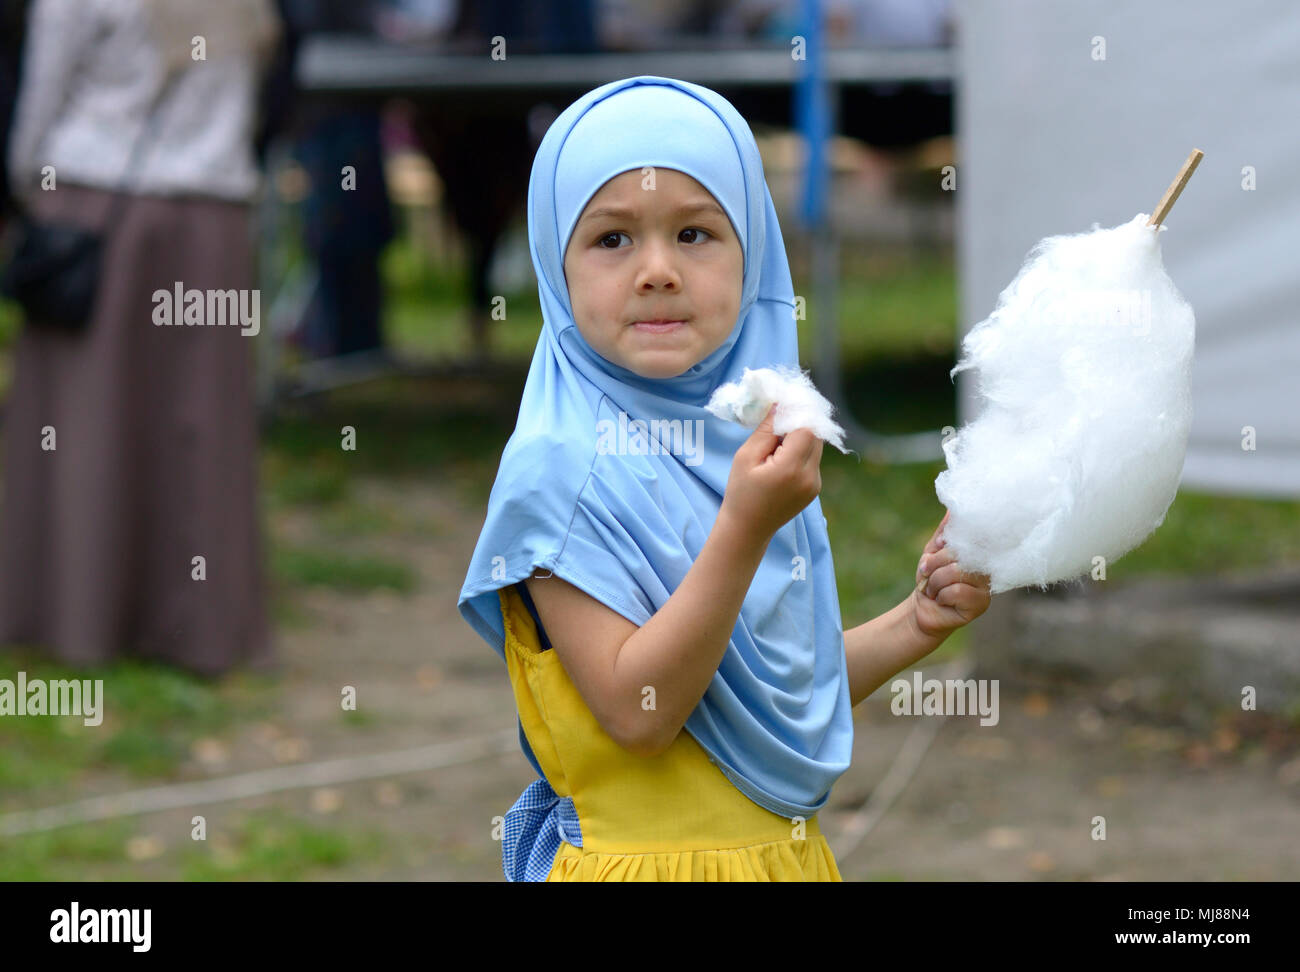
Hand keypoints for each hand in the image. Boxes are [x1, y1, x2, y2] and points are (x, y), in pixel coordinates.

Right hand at [720, 403, 823, 542]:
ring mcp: (815, 484)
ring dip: (801, 437)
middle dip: (799, 423)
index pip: (807, 428)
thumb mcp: (746, 457)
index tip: (781, 407)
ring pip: (817, 446)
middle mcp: (810, 476)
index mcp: (791, 468)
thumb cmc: (741, 492)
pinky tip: (782, 459)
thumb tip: (781, 404)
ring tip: (777, 443)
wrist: (748, 529)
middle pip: (815, 435)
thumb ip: (766, 430)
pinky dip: (801, 452)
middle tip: (778, 422)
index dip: (796, 414)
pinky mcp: (815, 488)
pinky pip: (813, 460)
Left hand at [911, 510, 991, 639]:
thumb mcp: (933, 551)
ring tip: (933, 589)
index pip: (972, 537)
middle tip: (927, 573)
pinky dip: (941, 595)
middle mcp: (988, 568)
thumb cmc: (930, 578)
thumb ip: (945, 532)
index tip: (938, 546)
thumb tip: (953, 509)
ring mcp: (986, 587)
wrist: (922, 609)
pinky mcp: (980, 605)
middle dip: (935, 564)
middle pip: (960, 554)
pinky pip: (956, 591)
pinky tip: (942, 600)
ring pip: (957, 572)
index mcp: (979, 553)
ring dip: (935, 581)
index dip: (949, 543)